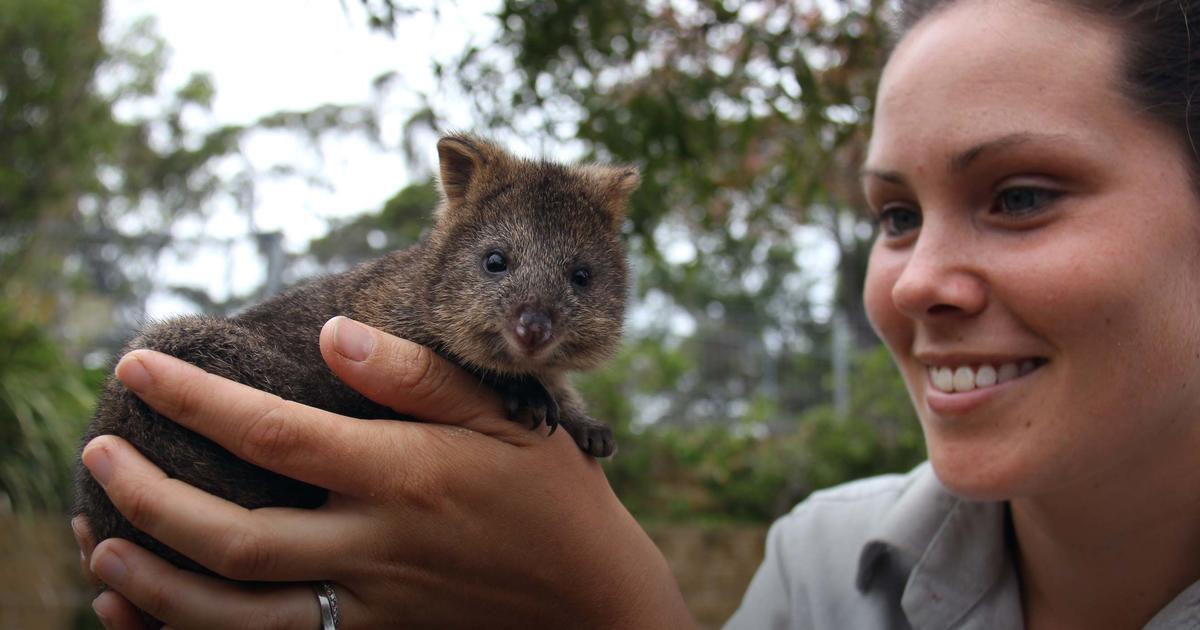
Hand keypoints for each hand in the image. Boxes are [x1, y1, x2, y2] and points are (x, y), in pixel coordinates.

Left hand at [76, 316, 691, 628]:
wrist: (593, 602)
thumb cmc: (554, 498)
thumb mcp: (507, 417)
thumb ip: (417, 376)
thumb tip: (334, 334)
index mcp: (402, 476)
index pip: (273, 432)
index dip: (193, 399)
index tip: (137, 365)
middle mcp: (374, 546)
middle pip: (230, 535)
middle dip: (146, 497)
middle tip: (97, 456)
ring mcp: (370, 605)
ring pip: (234, 613)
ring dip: (154, 583)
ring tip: (97, 547)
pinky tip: (153, 614)